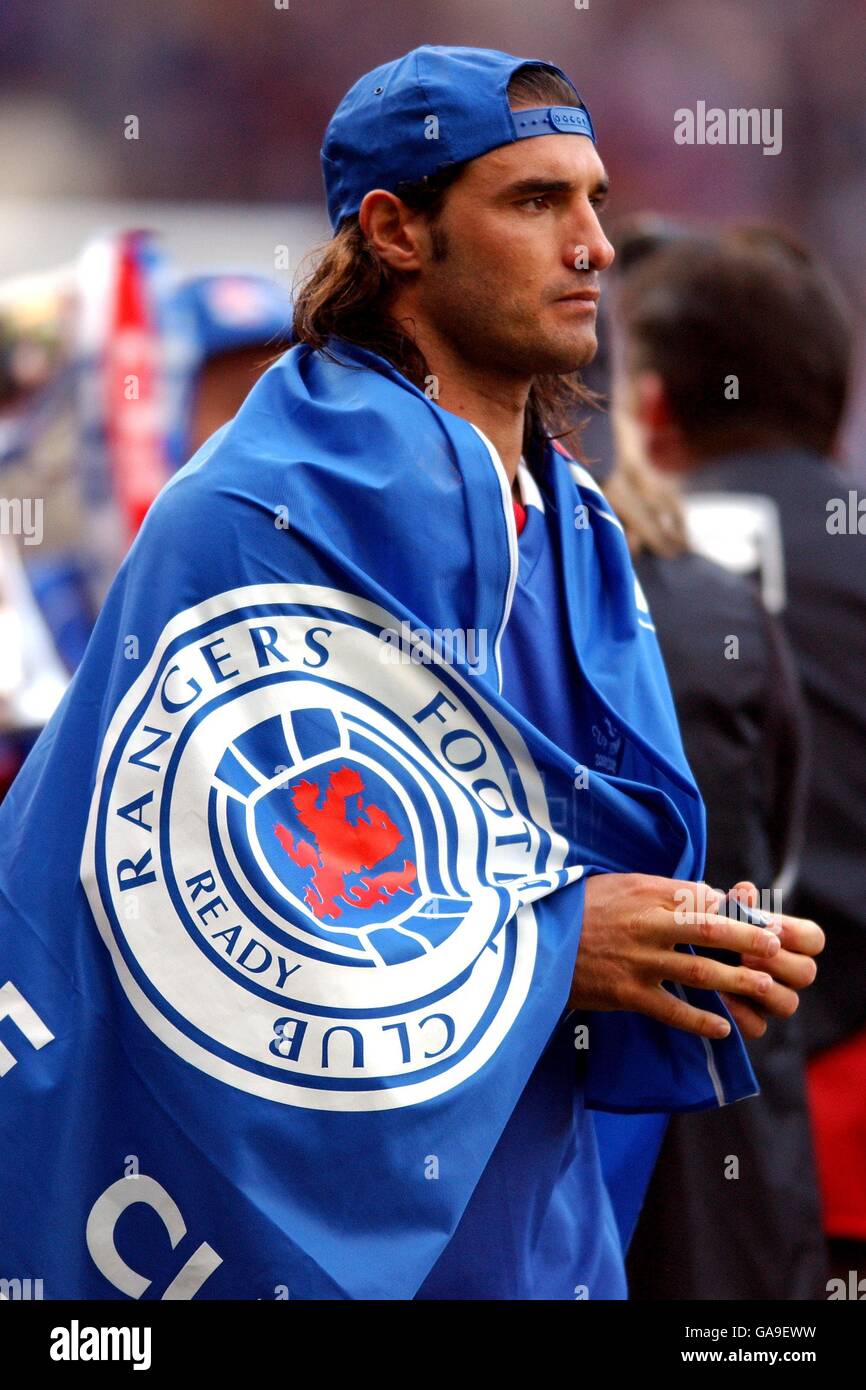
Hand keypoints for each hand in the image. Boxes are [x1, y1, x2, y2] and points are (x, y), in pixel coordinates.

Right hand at [570, 872, 785, 1039]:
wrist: (534, 940)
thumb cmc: (578, 908)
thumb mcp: (620, 885)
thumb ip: (661, 891)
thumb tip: (702, 897)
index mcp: (648, 894)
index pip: (704, 900)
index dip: (738, 911)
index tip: (762, 921)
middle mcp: (647, 925)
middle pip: (711, 931)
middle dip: (749, 941)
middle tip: (775, 951)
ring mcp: (638, 961)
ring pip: (699, 971)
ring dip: (737, 982)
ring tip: (764, 989)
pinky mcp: (626, 993)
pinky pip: (672, 1009)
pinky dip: (699, 1020)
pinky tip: (722, 1028)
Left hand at [715, 880, 824, 1038]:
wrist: (678, 953)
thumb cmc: (707, 926)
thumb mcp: (718, 912)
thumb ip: (734, 903)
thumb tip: (745, 891)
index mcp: (788, 943)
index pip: (813, 939)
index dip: (795, 933)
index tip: (769, 926)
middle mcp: (785, 974)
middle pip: (805, 973)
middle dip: (777, 961)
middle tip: (747, 953)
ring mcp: (770, 1000)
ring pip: (788, 1004)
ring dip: (763, 988)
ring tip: (735, 973)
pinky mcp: (749, 1021)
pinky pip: (758, 1027)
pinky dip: (740, 1013)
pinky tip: (719, 997)